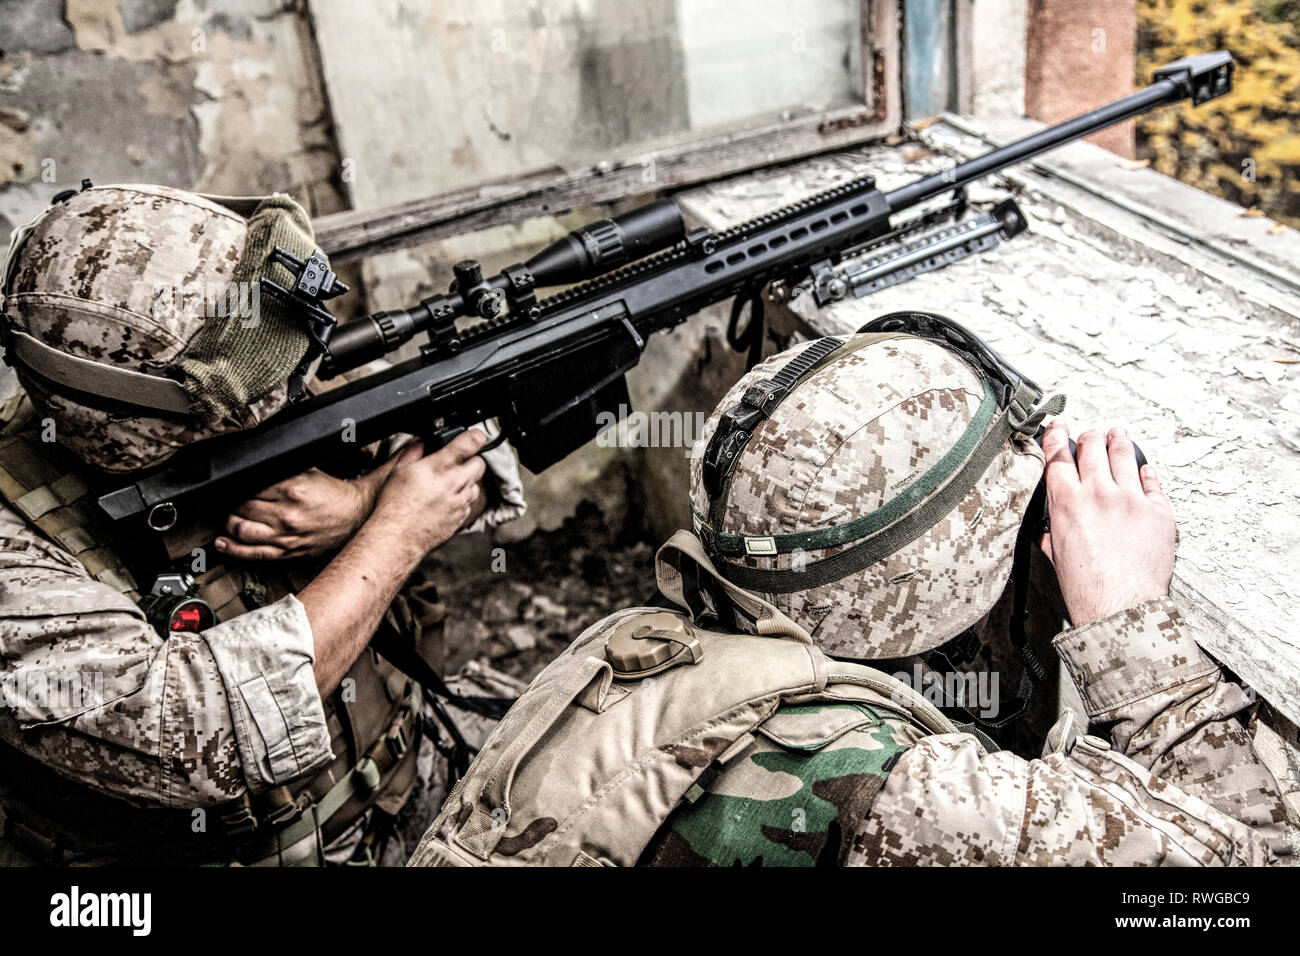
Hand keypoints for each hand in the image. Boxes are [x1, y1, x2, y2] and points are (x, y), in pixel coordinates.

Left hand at [215, 459, 396, 561]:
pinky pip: (253, 554)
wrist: (355, 516)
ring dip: (229, 525)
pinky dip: (233, 549)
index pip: (248, 488)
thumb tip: (255, 467)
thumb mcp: (308, 471)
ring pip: (242, 531)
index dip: (236, 488)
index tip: (233, 488)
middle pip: (241, 509)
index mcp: (292, 490)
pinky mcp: (288, 552)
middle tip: (230, 502)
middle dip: (231, 505)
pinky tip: (223, 543)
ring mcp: (286, 536)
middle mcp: (287, 515)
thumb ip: (281, 469)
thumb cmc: (332, 494)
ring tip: (229, 519)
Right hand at [368, 430, 487, 555]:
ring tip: (448, 484)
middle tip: (457, 462)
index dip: (476, 436)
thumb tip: (422, 442)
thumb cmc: (395, 506)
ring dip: (467, 481)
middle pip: (480, 464)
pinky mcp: (460, 518)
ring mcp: (460, 503)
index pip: (471, 443)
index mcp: (440, 467)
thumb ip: (414, 451)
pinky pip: (469, 504)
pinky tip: (446, 501)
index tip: (475, 436)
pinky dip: (462, 499)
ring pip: (476, 485)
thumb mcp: (398, 470)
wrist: (397, 537)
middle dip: (471, 460)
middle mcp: (455, 484)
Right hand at [1039, 421, 1175, 627]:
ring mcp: (1131, 499)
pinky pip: (1151, 480)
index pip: (1058, 455)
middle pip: (1092, 446)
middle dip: (1090, 436)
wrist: (1120, 606)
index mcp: (1066, 503)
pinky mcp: (1158, 510)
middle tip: (1091, 433)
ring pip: (1123, 454)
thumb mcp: (1056, 553)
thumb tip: (1046, 529)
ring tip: (1118, 434)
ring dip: (1118, 440)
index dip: (1057, 434)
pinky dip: (1145, 471)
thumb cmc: (1086, 587)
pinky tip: (1142, 467)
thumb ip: (1051, 532)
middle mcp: (1098, 493)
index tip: (1059, 426)